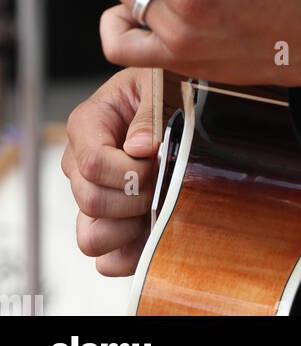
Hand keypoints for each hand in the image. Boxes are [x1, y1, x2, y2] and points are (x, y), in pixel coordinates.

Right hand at [61, 68, 157, 275]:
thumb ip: (149, 113)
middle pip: (91, 201)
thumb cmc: (162, 89)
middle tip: (162, 180)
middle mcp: (80, 164)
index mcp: (87, 124)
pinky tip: (152, 229)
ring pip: (92, 237)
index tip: (156, 159)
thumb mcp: (158, 85)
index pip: (92, 163)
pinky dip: (131, 253)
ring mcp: (91, 197)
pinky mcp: (107, 224)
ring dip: (129, 227)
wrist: (175, 102)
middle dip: (135, 197)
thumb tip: (139, 148)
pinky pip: (106, 259)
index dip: (128, 171)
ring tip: (155, 204)